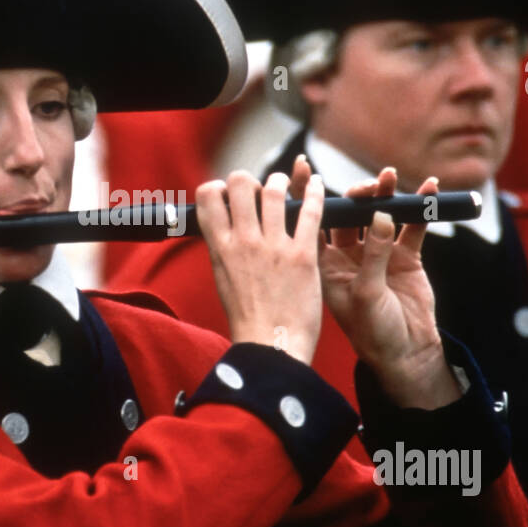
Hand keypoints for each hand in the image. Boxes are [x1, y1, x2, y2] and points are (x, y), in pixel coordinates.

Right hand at [196, 169, 324, 365]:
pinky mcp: (303, 255)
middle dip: (248, 179)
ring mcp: (274, 247)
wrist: (272, 347)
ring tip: (285, 184)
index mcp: (221, 249)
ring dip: (281, 181)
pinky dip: (317, 192)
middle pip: (241, 184)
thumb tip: (224, 229)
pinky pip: (311, 211)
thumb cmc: (249, 319)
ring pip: (275, 190)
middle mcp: (245, 242)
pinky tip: (320, 185)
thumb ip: (224, 250)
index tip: (227, 194)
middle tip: (257, 189)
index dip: (218, 187)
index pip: (208, 196)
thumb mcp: (224, 280)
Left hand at [289, 158, 459, 408]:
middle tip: (364, 185)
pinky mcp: (406, 256)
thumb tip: (381, 216)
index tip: (302, 166)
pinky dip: (420, 207)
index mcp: (324, 264)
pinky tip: (428, 189)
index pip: (309, 220)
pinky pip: (412, 225)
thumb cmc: (372, 332)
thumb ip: (373, 255)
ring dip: (383, 194)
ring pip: (378, 213)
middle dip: (353, 193)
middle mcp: (347, 254)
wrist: (405, 355)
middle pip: (346, 213)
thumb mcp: (366, 294)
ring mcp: (377, 253)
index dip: (305, 193)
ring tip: (388, 179)